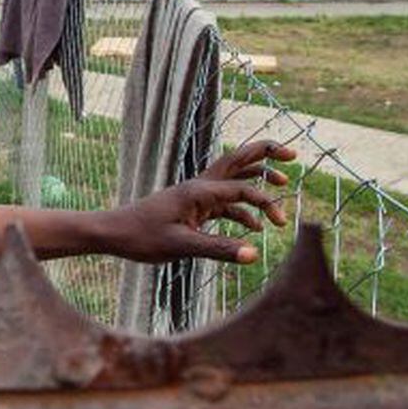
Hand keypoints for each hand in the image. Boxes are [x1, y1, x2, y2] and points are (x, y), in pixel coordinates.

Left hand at [100, 141, 296, 263]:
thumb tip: (254, 255)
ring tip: (283, 180)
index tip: (279, 224)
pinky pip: (223, 203)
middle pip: (238, 162)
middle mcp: (199, 187)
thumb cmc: (141, 237)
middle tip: (294, 154)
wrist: (113, 233)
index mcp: (198, 191)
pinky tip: (254, 228)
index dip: (266, 203)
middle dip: (266, 155)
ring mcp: (195, 197)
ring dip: (257, 180)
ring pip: (232, 180)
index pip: (243, 189)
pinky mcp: (191, 209)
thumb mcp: (182, 246)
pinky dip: (241, 210)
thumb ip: (219, 249)